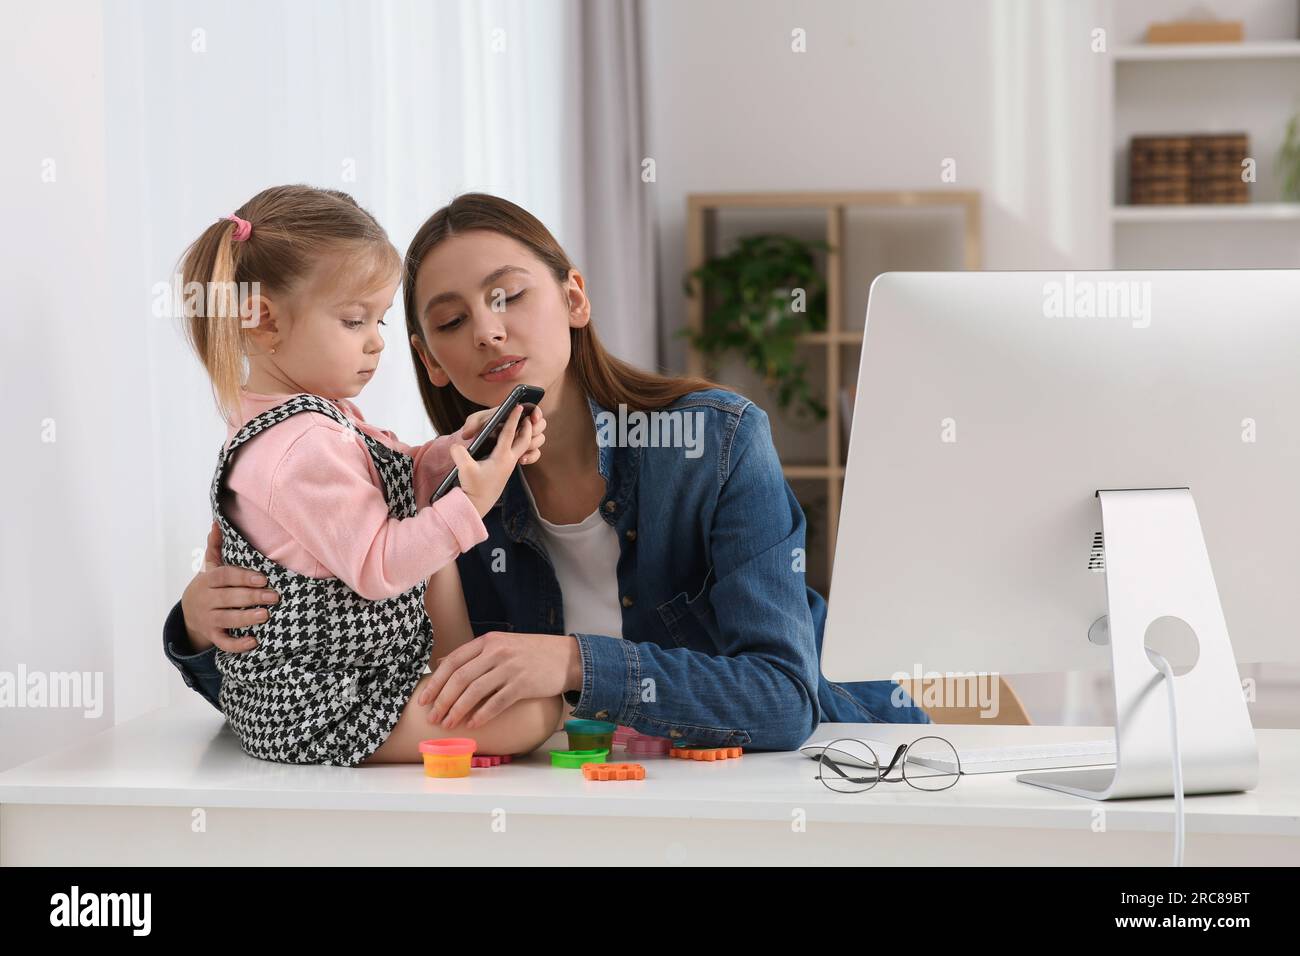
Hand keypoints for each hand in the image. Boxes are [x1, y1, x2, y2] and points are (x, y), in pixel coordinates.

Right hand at [180, 521, 278, 652]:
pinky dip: (238, 645)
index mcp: (207, 581)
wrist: (189, 615)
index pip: (224, 577)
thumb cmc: (208, 587)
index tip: (263, 578)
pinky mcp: (212, 636)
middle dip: (251, 597)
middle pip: (228, 598)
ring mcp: (208, 620)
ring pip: (226, 620)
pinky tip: (255, 642)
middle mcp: (205, 601)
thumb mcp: (209, 567)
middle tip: (274, 596)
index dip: (243, 577)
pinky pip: (224, 643)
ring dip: (246, 619)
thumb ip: (215, 546)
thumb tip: (216, 523)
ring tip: (265, 615)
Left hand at [417, 631, 580, 729]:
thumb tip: (442, 665)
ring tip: (448, 724)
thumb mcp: (502, 644)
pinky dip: (482, 715)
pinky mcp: (523, 684)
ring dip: (458, 710)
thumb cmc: (531, 653)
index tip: (424, 699)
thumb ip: (474, 654)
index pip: (453, 662)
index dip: (436, 682)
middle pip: (460, 678)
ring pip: (475, 691)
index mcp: (488, 641)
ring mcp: (510, 668)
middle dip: (442, 700)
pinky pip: (496, 702)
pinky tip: (473, 724)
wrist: (566, 657)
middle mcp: (497, 652)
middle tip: (433, 718)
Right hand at [449, 405, 537, 516]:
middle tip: (528, 415)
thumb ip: (459, 455)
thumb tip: (456, 446)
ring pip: (524, 447)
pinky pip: (519, 454)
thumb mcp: (464, 470)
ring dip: (527, 435)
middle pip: (525, 439)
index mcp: (501, 458)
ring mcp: (509, 465)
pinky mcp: (506, 469)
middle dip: (528, 426)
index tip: (517, 406)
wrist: (478, 504)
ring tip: (525, 425)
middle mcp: (509, 460)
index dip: (512, 418)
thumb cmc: (473, 488)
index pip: (509, 434)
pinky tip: (517, 440)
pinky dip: (523, 445)